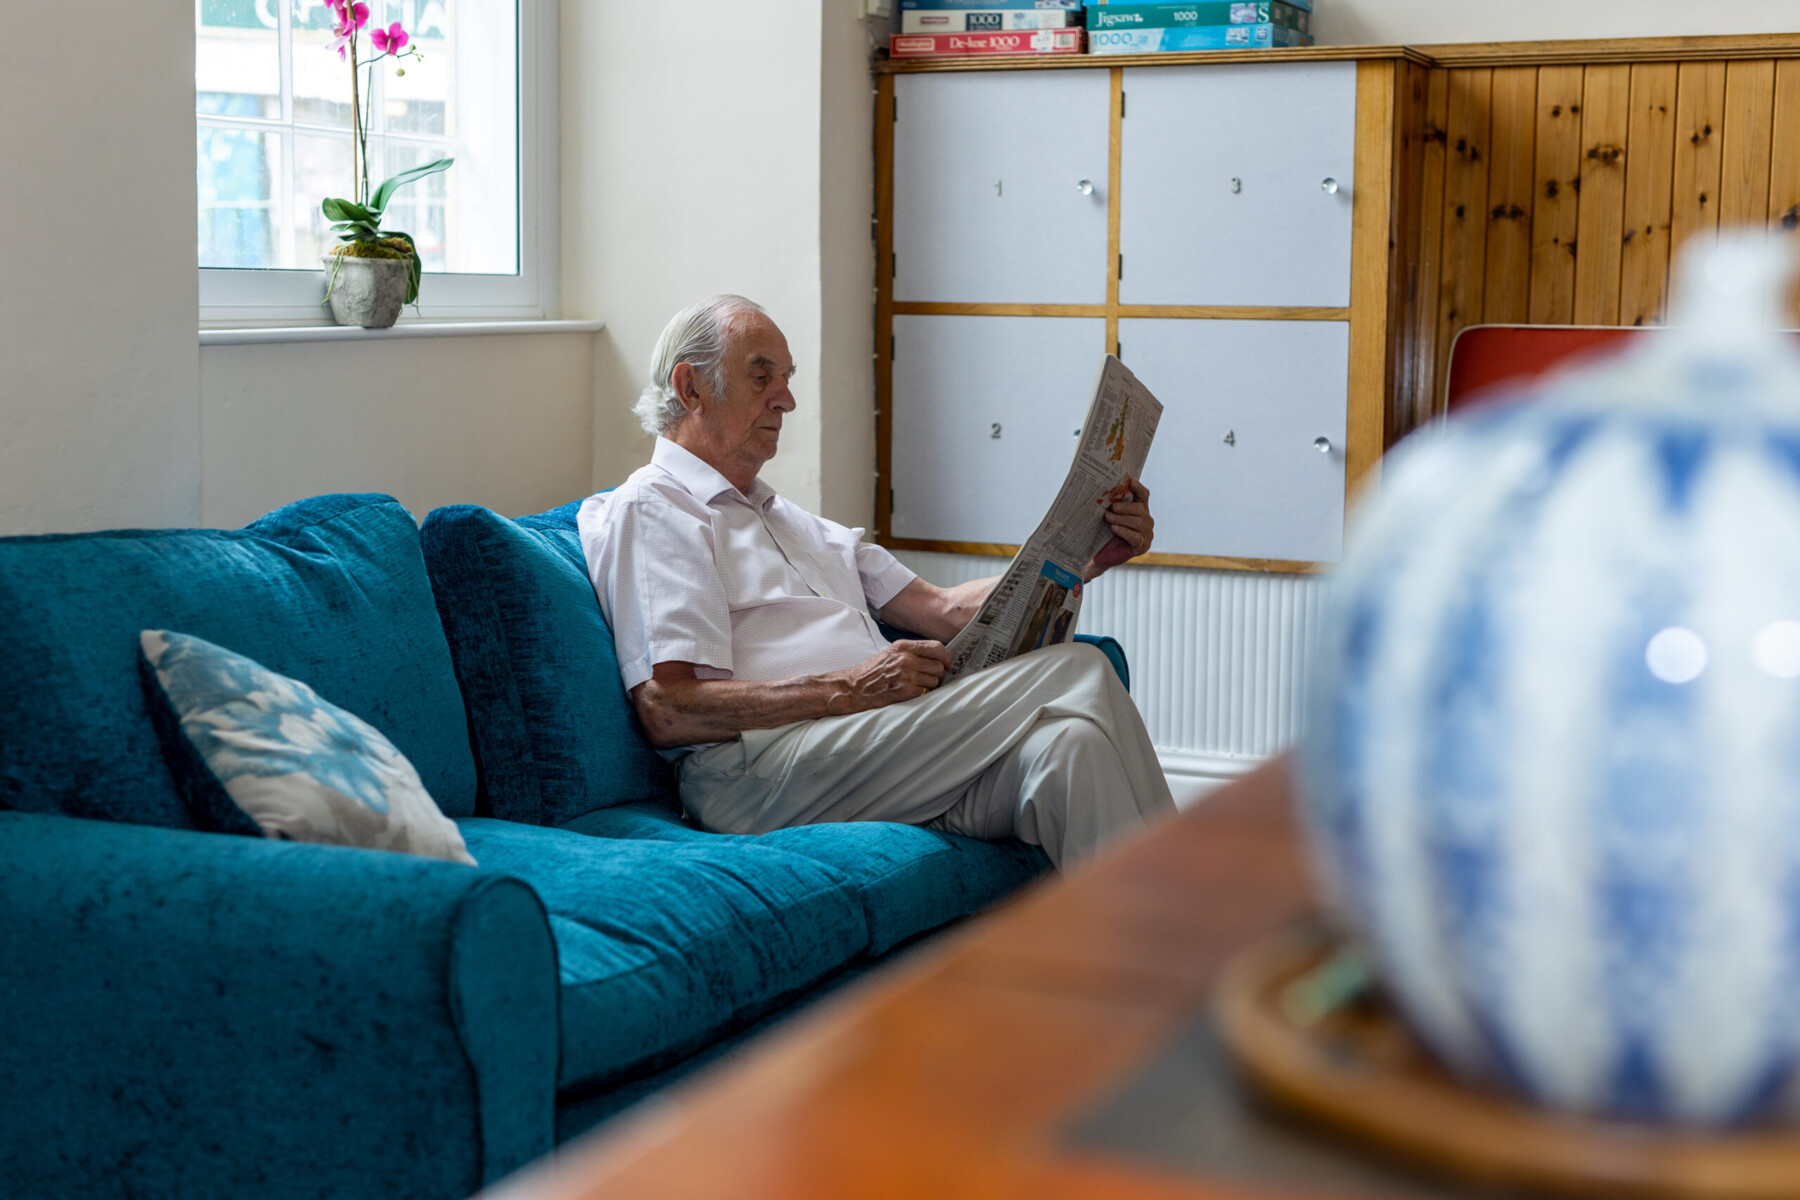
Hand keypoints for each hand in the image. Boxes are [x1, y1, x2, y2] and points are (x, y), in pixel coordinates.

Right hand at [826, 640, 951, 715]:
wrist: (853, 688)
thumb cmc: (871, 672)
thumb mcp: (891, 653)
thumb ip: (912, 652)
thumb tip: (936, 657)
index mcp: (903, 646)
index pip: (937, 647)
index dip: (947, 657)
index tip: (948, 663)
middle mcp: (906, 659)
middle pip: (939, 665)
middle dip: (940, 673)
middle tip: (933, 678)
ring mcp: (906, 675)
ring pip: (935, 680)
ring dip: (932, 685)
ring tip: (919, 685)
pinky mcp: (905, 690)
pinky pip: (926, 692)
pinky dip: (924, 693)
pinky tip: (913, 692)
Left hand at [1083, 477, 1153, 581]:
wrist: (1101, 554)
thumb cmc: (1105, 533)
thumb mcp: (1109, 515)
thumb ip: (1112, 503)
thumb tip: (1105, 486)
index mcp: (1140, 510)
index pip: (1143, 495)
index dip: (1138, 487)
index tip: (1129, 480)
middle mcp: (1147, 521)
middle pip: (1140, 509)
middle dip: (1125, 507)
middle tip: (1111, 507)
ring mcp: (1147, 534)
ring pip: (1138, 522)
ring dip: (1122, 518)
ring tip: (1108, 517)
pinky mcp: (1142, 546)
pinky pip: (1136, 537)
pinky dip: (1124, 531)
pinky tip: (1114, 528)